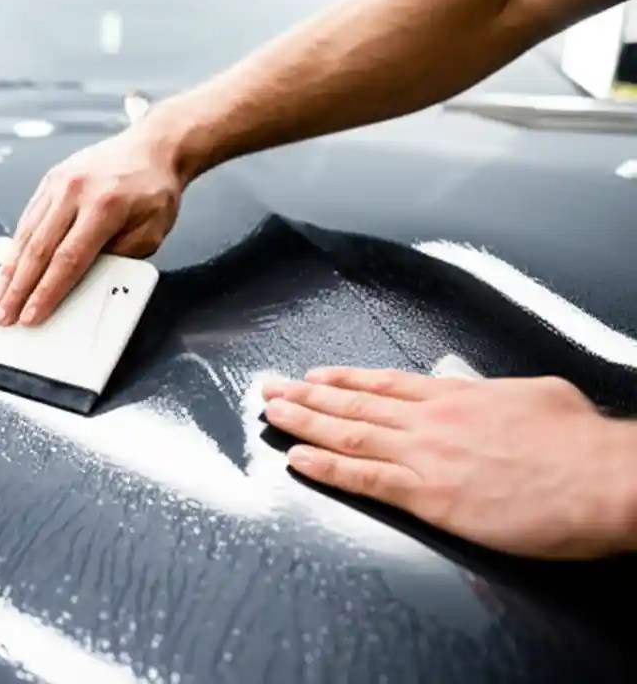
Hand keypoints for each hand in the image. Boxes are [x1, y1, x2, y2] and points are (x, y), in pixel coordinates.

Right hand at [0, 126, 181, 325]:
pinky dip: (16, 247)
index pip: (68, 260)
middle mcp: (75, 192)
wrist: (152, 146)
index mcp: (104, 207)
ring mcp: (58, 182)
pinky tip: (8, 267)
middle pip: (38, 250)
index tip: (31, 315)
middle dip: (18, 288)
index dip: (46, 292)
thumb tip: (84, 281)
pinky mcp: (50, 179)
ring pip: (26, 234)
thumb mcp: (151, 232)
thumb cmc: (155, 191)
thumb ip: (118, 258)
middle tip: (3, 315)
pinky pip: (28, 218)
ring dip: (10, 271)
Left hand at [262, 368, 636, 558]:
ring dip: (304, 424)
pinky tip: (298, 460)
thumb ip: (491, 394)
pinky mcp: (431, 496)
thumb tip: (475, 392)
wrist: (604, 479)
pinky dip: (327, 468)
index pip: (385, 384)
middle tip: (269, 388)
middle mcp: (431, 421)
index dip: (344, 380)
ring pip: (349, 435)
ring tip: (272, 414)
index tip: (313, 375)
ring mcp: (426, 457)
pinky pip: (365, 479)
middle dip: (306, 396)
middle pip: (354, 405)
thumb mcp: (534, 395)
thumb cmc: (581, 443)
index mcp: (457, 396)